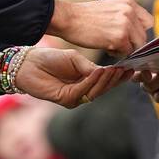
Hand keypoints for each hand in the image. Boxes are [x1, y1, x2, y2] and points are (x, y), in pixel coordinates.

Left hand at [15, 46, 131, 108]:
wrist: (28, 63)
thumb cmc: (50, 59)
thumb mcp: (75, 59)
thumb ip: (90, 67)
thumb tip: (107, 72)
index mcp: (86, 82)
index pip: (106, 82)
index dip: (118, 77)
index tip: (131, 69)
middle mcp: (82, 92)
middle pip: (104, 89)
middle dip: (115, 80)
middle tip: (126, 70)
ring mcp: (74, 98)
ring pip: (95, 92)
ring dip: (106, 81)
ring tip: (115, 69)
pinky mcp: (65, 100)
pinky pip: (83, 91)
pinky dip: (92, 81)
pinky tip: (100, 71)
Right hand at [48, 0, 151, 55]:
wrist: (68, 18)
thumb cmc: (84, 16)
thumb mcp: (110, 9)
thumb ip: (124, 17)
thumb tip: (136, 34)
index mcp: (129, 3)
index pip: (148, 21)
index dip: (140, 32)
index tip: (132, 37)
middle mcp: (130, 12)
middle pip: (144, 36)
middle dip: (133, 43)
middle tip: (118, 44)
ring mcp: (126, 24)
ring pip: (137, 46)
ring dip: (125, 49)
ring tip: (110, 45)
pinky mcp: (119, 37)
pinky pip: (126, 52)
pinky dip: (117, 54)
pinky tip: (106, 47)